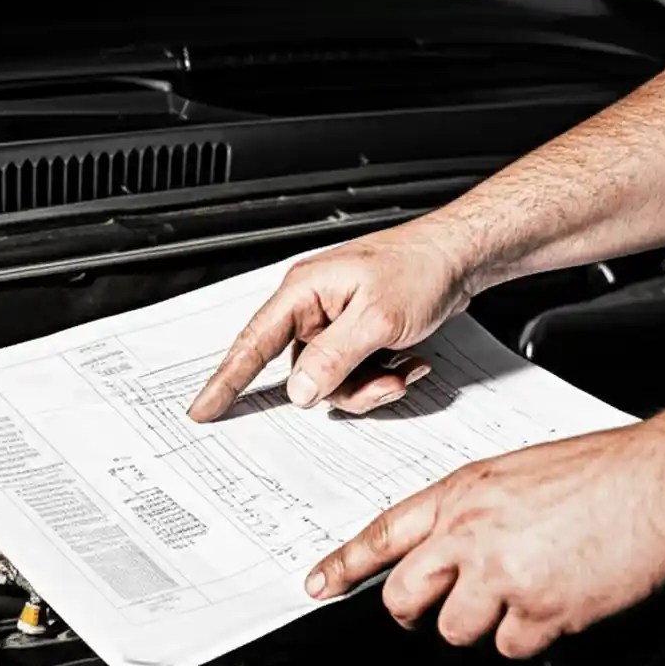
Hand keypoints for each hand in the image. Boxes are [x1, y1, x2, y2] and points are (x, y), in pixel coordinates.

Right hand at [187, 220, 476, 421]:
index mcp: (303, 292)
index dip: (225, 380)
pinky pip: (354, 373)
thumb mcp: (377, 319)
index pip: (252, 343)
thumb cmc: (420, 266)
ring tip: (402, 368)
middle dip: (344, 388)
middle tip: (381, 382)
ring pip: (332, 380)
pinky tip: (407, 361)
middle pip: (302, 373)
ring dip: (370, 385)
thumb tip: (300, 390)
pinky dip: (382, 377)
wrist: (459, 256)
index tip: (204, 409)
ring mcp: (335, 323)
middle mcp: (313, 307)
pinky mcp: (356, 334)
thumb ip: (334, 358)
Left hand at [304, 424, 664, 657]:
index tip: (319, 583)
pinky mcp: (538, 610)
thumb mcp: (512, 471)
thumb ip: (472, 507)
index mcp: (460, 493)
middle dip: (411, 612)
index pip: (384, 533)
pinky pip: (511, 643)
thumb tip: (452, 541)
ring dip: (482, 621)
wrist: (656, 484)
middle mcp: (469, 533)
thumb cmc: (598, 470)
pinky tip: (554, 603)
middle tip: (428, 612)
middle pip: (405, 595)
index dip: (345, 563)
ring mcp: (501, 574)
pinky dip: (529, 633)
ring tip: (519, 593)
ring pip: (456, 627)